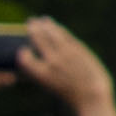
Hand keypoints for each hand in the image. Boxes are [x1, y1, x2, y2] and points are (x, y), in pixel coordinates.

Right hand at [0, 14, 115, 115]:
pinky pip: (65, 35)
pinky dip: (57, 28)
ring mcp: (66, 54)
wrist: (92, 95)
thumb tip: (28, 63)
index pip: (24, 58)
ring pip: (52, 33)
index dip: (22, 53)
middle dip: (33, 30)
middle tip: (29, 23)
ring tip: (39, 20)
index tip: (22, 50)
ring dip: (44, 25)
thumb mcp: (49, 86)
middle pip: (39, 40)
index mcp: (41, 75)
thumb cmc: (70, 93)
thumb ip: (39, 72)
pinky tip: (54, 25)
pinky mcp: (78, 49)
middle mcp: (52, 62)